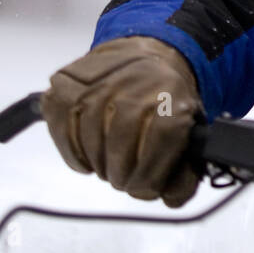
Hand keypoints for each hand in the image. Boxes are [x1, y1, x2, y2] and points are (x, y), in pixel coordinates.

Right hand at [42, 36, 202, 207]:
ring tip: (110, 165)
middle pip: (120, 154)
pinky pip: (64, 137)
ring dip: (101, 166)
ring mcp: (93, 87)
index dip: (150, 177)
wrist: (142, 53)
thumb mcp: (190, 127)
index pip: (159, 145)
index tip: (147, 186)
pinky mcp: (63, 89)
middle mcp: (130, 88)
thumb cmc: (165, 98)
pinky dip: (76, 156)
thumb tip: (171, 199)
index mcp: (168, 96)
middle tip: (126, 177)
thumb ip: (185, 169)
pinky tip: (89, 158)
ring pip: (91, 148)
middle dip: (124, 176)